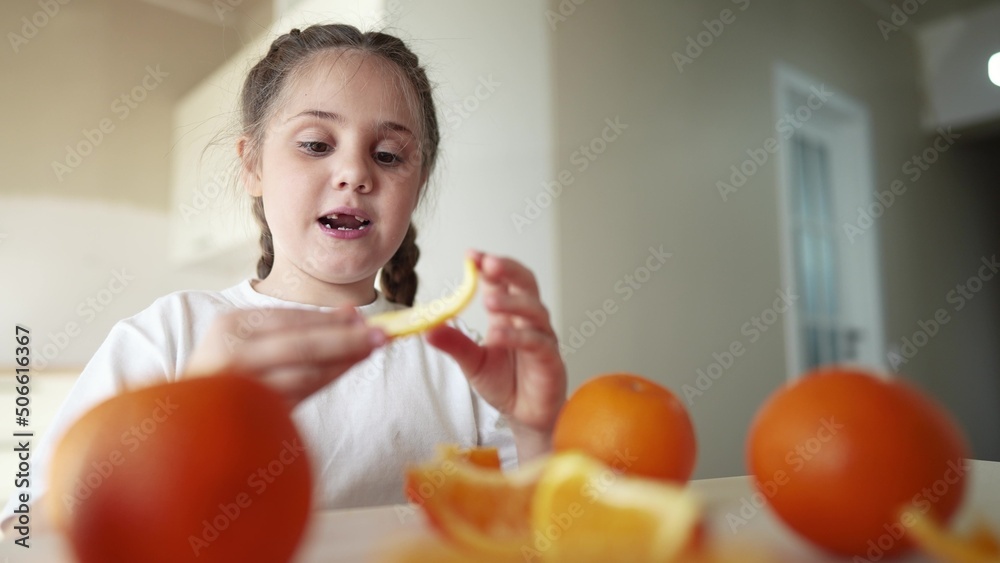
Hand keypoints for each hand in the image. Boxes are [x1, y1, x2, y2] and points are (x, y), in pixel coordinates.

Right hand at [184, 307, 385, 405]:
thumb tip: (351, 314)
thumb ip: (298, 332)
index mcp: (231, 326)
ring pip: (303, 372)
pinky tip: (343, 372)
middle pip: (302, 343)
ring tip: (369, 351)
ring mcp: (237, 385)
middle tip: (383, 334)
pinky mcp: (247, 415)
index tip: (365, 317)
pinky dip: (322, 383)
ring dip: (342, 362)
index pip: (292, 319)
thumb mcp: (254, 346)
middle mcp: (230, 351)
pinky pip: (296, 397)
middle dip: (346, 338)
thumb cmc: (227, 380)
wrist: (181, 424)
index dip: (333, 319)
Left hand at [425, 250, 566, 460]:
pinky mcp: (550, 359)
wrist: (524, 415)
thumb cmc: (504, 383)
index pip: (502, 281)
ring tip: (489, 300)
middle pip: (525, 283)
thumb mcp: (472, 361)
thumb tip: (427, 326)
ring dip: (513, 302)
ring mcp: (541, 337)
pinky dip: (518, 336)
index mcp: (508, 315)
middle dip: (508, 270)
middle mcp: (527, 320)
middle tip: (488, 264)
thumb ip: (454, 343)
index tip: (471, 255)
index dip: (489, 265)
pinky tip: (499, 334)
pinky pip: (536, 342)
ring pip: (534, 310)